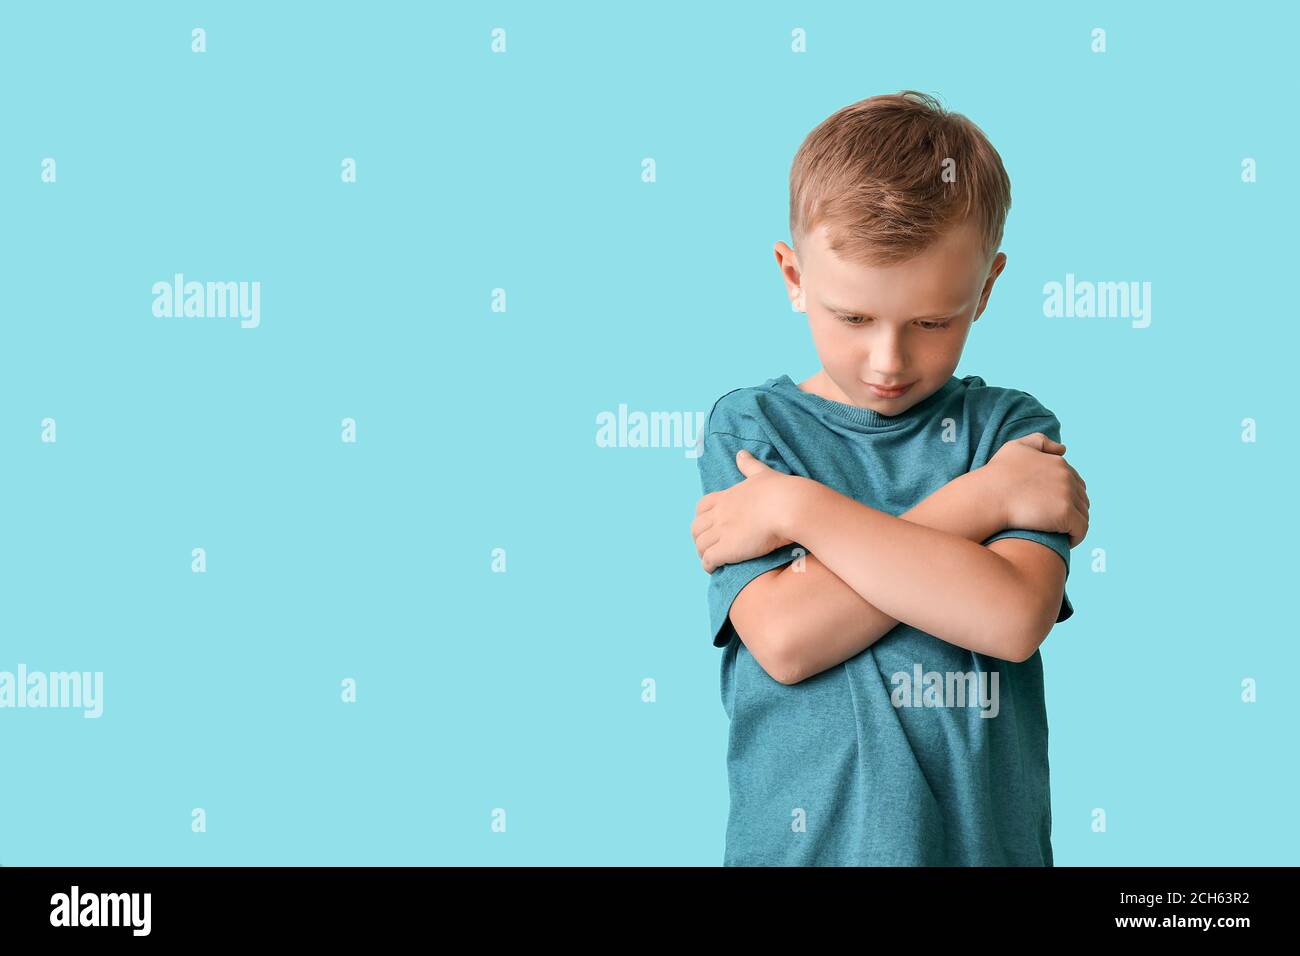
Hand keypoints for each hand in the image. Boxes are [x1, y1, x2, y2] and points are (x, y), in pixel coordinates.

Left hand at [691, 449, 799, 571]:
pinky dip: (707, 565)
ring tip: (710, 560)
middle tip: (708, 545)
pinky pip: (708, 559)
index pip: (702, 506)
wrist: (789, 506)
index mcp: (727, 496)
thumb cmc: (781, 491)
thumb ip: (749, 465)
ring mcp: (721, 531)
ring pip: (700, 545)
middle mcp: (720, 513)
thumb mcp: (762, 473)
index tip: (709, 525)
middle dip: (699, 537)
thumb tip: (741, 453)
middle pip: (696, 527)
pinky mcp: (727, 549)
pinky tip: (713, 569)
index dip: (702, 517)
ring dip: (702, 553)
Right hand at [982, 432, 1089, 546]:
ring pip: (1083, 515)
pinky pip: (1081, 530)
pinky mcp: (1066, 515)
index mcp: (1059, 463)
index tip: (1052, 508)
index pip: (1075, 482)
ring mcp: (1068, 496)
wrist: (988, 496)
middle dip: (1073, 511)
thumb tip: (1064, 449)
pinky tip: (1064, 542)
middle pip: (1082, 499)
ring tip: (1060, 534)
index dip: (1066, 497)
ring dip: (1074, 525)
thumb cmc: (996, 474)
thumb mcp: (1016, 447)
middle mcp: (1068, 477)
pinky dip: (1076, 537)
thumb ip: (1040, 442)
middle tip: (1056, 523)